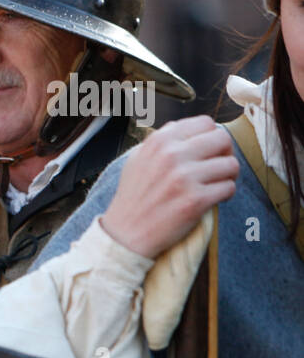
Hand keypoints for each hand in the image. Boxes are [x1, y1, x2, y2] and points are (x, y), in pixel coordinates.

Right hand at [100, 116, 237, 259]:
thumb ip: (161, 141)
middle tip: (216, 168)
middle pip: (222, 140)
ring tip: (214, 185)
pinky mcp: (196, 200)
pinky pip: (229, 188)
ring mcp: (184, 178)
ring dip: (227, 176)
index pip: (204, 123)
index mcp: (159, 142)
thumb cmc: (133, 198)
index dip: (210, 137)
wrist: (125, 233)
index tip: (207, 151)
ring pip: (231, 164)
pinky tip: (211, 199)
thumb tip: (186, 128)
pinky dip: (224, 194)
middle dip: (224, 154)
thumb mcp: (137, 160)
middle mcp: (172, 156)